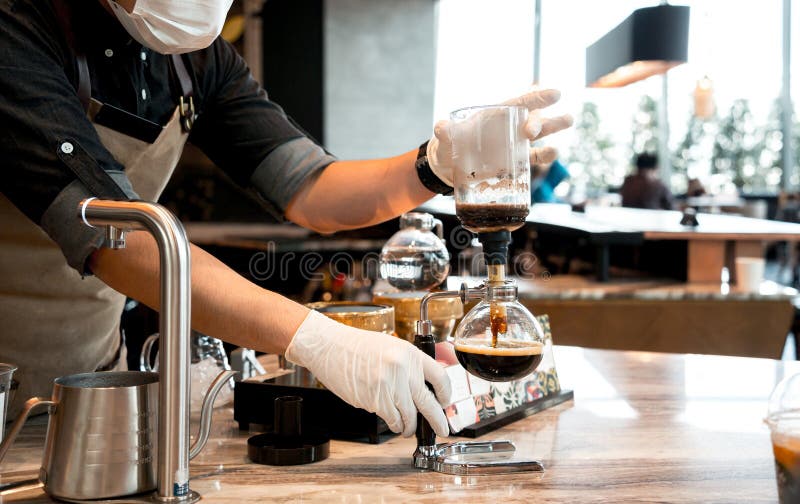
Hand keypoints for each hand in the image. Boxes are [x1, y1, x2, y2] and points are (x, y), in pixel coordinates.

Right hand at [285, 310, 451, 437]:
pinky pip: (392, 419)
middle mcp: (404, 370)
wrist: (331, 347)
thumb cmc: (358, 347)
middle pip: (429, 404)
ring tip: (406, 427)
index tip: (445, 402)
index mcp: (411, 354)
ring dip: (409, 426)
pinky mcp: (375, 400)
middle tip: (443, 430)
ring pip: (409, 417)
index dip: (446, 394)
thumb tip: (425, 389)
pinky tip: (392, 422)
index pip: (440, 377)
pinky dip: (394, 424)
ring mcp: (389, 386)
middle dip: (438, 421)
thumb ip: (410, 366)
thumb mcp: (392, 348)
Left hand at [427, 88, 573, 186]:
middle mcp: (510, 126)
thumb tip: (441, 127)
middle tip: (532, 131)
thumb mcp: (446, 138)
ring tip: (569, 119)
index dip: (537, 97)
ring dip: (555, 126)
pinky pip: (535, 158)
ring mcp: (515, 143)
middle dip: (539, 121)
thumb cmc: (449, 146)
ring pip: (541, 133)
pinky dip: (546, 156)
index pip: (520, 102)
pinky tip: (554, 152)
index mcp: (496, 114)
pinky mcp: (517, 161)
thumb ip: (445, 132)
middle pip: (533, 118)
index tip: (554, 93)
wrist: (450, 168)